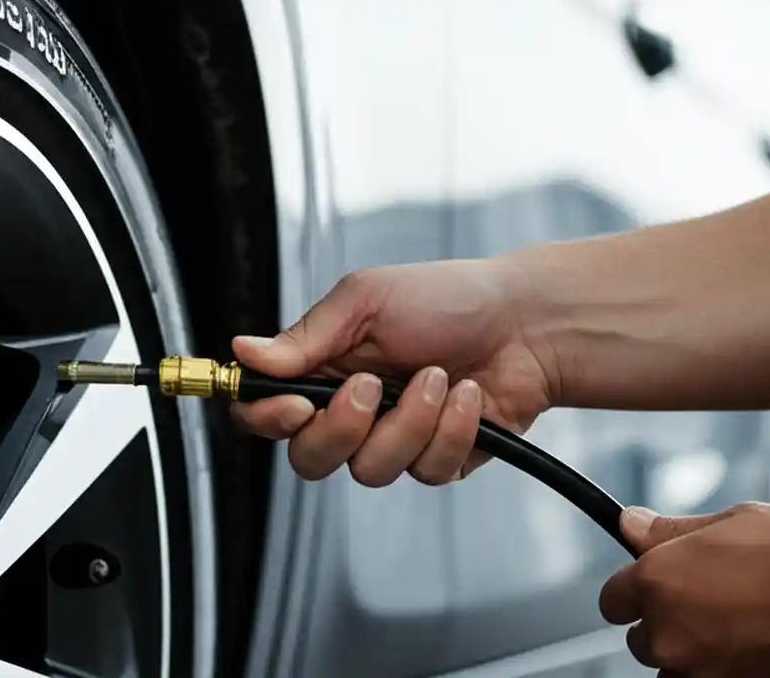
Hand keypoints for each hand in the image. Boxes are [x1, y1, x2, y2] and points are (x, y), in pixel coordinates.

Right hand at [229, 260, 557, 485]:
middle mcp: (350, 412)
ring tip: (439, 377)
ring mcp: (393, 440)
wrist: (526, 320)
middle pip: (309, 459)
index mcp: (320, 371)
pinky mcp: (436, 460)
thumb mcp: (365, 299)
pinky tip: (469, 395)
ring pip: (370, 470)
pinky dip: (452, 429)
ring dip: (409, 421)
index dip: (267, 419)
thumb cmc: (446, 298)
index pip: (264, 413)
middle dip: (341, 428)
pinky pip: (426, 471)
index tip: (295, 404)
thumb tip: (243, 352)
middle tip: (370, 386)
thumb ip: (304, 336)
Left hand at [600, 502, 769, 675]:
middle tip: (705, 600)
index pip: (612, 598)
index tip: (649, 582)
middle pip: (640, 637)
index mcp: (657, 581)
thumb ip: (671, 530)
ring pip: (669, 666)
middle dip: (663, 620)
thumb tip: (630, 523)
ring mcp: (697, 670)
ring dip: (687, 651)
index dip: (632, 588)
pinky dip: (712, 670)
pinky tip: (742, 647)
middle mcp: (668, 632)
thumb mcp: (733, 521)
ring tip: (728, 626)